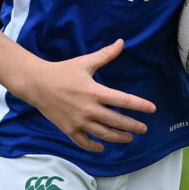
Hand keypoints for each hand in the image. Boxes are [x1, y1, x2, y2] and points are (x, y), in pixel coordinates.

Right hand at [18, 39, 155, 151]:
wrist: (36, 84)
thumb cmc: (62, 71)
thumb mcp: (85, 62)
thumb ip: (106, 54)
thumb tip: (122, 42)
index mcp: (95, 92)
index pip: (123, 100)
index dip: (140, 105)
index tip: (152, 109)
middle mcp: (89, 109)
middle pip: (116, 121)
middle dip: (133, 126)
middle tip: (144, 129)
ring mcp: (78, 121)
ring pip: (103, 134)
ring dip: (118, 138)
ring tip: (129, 138)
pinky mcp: (68, 129)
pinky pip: (84, 142)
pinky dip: (94, 147)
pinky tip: (103, 147)